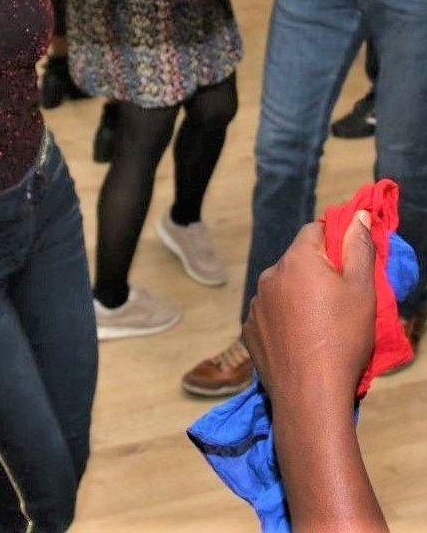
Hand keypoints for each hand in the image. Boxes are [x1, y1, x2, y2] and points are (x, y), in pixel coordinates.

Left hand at [244, 212, 376, 407]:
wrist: (309, 393)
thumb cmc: (342, 338)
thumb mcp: (362, 290)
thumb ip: (359, 248)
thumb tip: (359, 216)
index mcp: (296, 260)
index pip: (314, 231)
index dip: (334, 241)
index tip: (349, 263)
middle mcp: (268, 275)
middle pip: (297, 261)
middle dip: (317, 271)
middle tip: (340, 299)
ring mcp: (255, 302)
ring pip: (282, 288)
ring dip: (298, 296)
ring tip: (321, 325)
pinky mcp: (248, 328)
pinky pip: (269, 313)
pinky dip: (283, 319)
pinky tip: (300, 340)